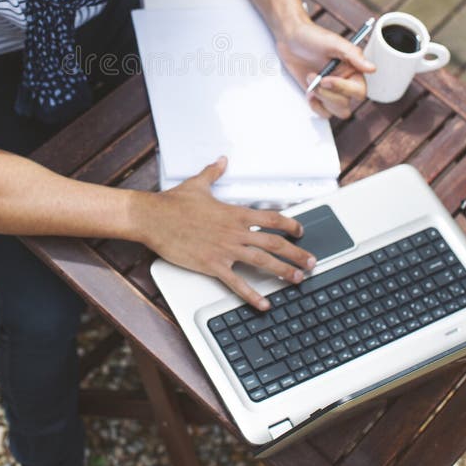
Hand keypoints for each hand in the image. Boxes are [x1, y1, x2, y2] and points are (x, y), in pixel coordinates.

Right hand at [139, 157, 316, 309]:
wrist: (154, 218)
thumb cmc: (174, 203)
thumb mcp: (198, 183)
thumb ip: (213, 173)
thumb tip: (221, 160)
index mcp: (234, 212)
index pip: (271, 218)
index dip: (290, 225)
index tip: (301, 231)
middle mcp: (234, 231)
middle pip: (274, 243)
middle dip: (297, 253)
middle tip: (312, 261)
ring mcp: (225, 249)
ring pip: (262, 262)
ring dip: (284, 271)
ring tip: (298, 279)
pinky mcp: (212, 265)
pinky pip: (237, 283)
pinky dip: (252, 295)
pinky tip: (264, 304)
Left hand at [276, 17, 374, 118]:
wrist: (290, 39)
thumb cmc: (313, 37)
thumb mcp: (334, 43)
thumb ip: (354, 55)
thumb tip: (372, 68)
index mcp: (353, 70)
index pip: (359, 91)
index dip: (343, 89)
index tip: (326, 79)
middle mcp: (345, 83)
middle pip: (347, 104)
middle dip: (328, 95)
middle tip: (315, 79)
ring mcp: (331, 91)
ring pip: (337, 111)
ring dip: (322, 99)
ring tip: (311, 81)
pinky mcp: (319, 96)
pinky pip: (324, 113)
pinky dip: (316, 107)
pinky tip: (310, 93)